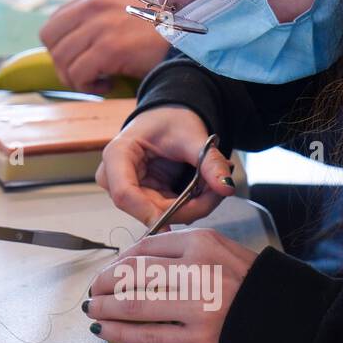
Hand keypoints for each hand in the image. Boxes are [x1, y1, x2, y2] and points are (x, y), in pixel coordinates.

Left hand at [39, 0, 169, 92]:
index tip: (78, 60)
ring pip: (62, 60)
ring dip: (77, 79)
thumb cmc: (158, 33)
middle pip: (51, 42)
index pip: (53, 23)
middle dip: (64, 65)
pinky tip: (107, 85)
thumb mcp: (123, 12)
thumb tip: (71, 44)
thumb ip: (97, 19)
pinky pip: (78, 74)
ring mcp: (100, 26)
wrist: (187, 39)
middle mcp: (94, 6)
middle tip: (85, 75)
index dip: (60, 48)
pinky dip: (88, 87)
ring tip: (98, 81)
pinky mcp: (108, 48)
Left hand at [84, 230, 256, 342]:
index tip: (110, 271)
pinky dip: (120, 333)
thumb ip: (184, 252)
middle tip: (95, 291)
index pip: (146, 247)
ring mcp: (198, 307)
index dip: (120, 261)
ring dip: (106, 308)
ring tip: (94, 311)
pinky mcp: (199, 339)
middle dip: (105, 284)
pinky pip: (147, 336)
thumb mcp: (222, 251)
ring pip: (134, 304)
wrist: (292, 318)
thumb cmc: (255, 285)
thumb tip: (136, 265)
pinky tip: (106, 331)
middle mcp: (198, 271)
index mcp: (203, 243)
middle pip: (134, 274)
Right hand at [96, 107, 233, 226]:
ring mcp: (130, 192)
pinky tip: (204, 188)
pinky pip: (170, 213)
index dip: (148, 213)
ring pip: (163, 216)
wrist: (169, 119)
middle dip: (187, 207)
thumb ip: (210, 162)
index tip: (176, 223)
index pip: (124, 194)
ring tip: (213, 183)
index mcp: (118, 154)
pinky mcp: (145, 201)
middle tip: (219, 190)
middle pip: (148, 210)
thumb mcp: (192, 136)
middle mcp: (116, 178)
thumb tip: (225, 187)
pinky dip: (192, 204)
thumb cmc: (170, 120)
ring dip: (194, 206)